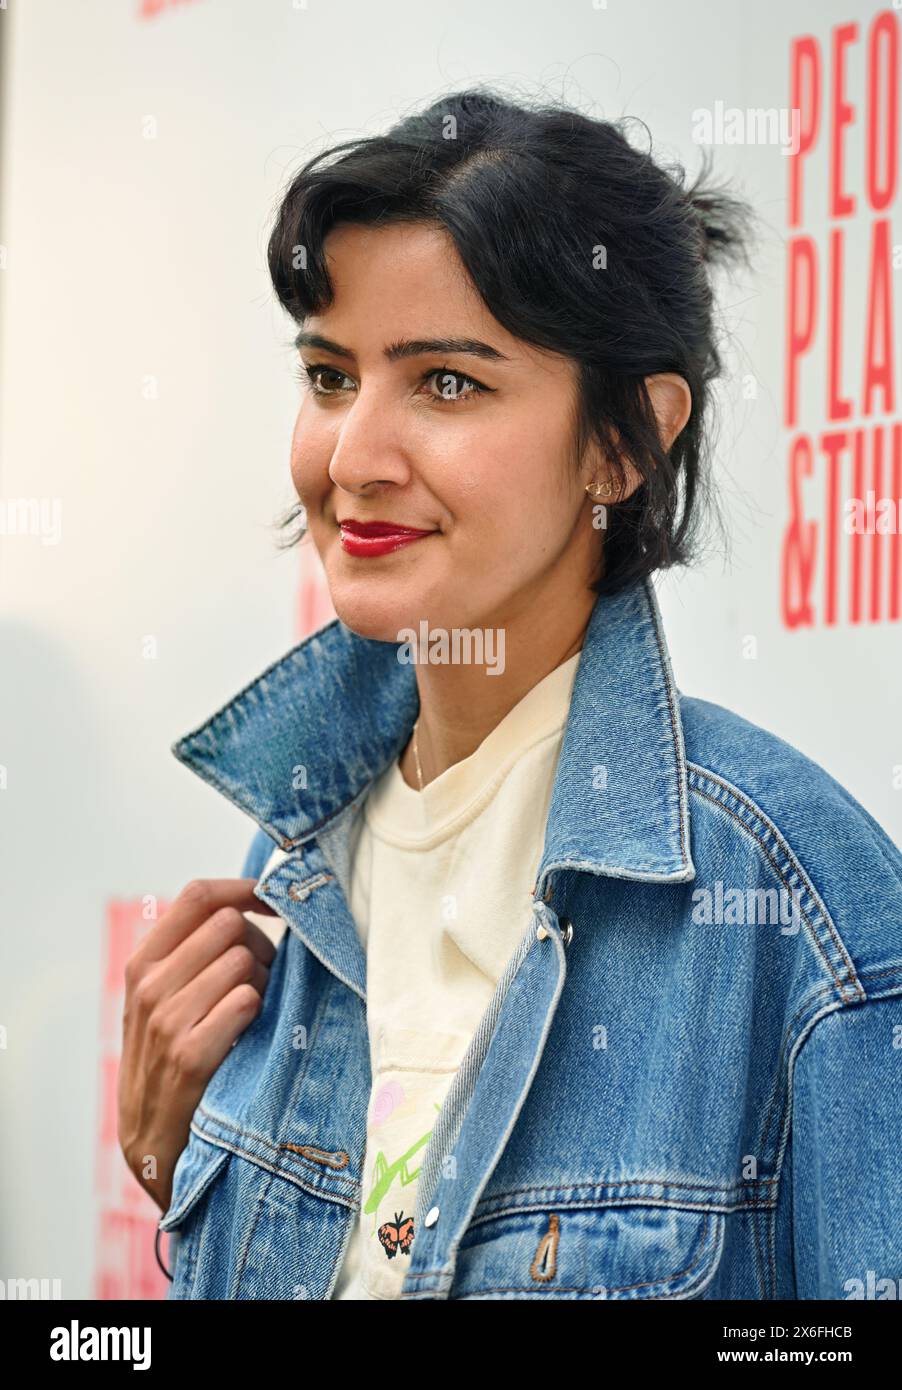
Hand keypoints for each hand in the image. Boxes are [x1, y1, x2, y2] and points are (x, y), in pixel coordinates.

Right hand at [117, 878, 279, 1213]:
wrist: (155, 1147)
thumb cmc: (175, 1062)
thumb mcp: (168, 1001)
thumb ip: (199, 954)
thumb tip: (253, 910)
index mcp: (144, 963)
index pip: (197, 895)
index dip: (243, 889)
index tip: (272, 902)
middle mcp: (149, 985)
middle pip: (229, 924)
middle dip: (258, 945)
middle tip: (260, 980)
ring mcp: (166, 1020)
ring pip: (242, 960)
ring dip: (261, 983)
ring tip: (251, 1014)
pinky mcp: (189, 1055)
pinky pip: (245, 1001)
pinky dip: (256, 1014)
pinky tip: (246, 1035)